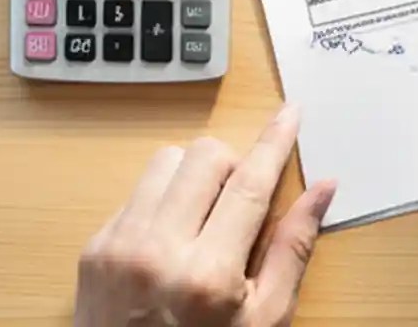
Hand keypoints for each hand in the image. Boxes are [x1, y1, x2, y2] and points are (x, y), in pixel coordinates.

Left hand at [75, 105, 337, 326]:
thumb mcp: (265, 320)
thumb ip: (294, 250)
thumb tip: (323, 189)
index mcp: (210, 273)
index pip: (251, 183)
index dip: (275, 142)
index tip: (291, 112)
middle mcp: (159, 250)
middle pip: (205, 156)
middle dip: (233, 166)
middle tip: (243, 203)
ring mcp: (119, 245)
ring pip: (166, 161)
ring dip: (194, 177)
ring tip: (205, 219)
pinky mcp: (95, 247)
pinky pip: (138, 191)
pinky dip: (163, 202)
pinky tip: (172, 241)